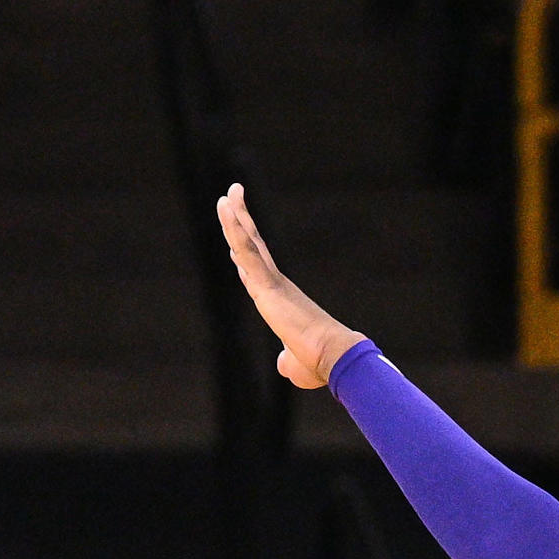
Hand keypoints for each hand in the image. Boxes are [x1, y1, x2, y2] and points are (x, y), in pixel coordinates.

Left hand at [216, 185, 364, 392]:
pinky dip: (236, 229)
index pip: (257, 271)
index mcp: (280, 302)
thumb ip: (288, 361)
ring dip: (236, 217)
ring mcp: (271, 283)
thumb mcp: (295, 365)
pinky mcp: (268, 285)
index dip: (246, 252)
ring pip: (248, 243)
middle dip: (241, 221)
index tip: (238, 235)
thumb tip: (285, 366)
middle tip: (234, 196)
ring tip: (228, 192)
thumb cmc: (318, 364)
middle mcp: (276, 286)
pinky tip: (227, 209)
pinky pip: (248, 251)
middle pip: (252, 246)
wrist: (331, 357)